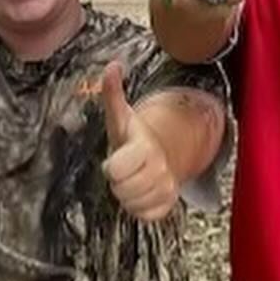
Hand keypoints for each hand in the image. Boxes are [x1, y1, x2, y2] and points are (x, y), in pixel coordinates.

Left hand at [101, 62, 178, 221]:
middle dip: (117, 182)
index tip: (115, 159)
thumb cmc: (132, 138)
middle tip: (123, 170)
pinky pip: (146, 216)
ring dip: (126, 196)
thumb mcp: (121, 117)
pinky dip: (138, 208)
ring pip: (132, 204)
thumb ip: (113, 93)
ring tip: (131, 180)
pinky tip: (140, 194)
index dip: (111, 167)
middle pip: (122, 190)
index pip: (116, 169)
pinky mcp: (168, 204)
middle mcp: (158, 168)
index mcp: (143, 147)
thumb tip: (112, 65)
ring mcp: (165, 187)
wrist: (160, 156)